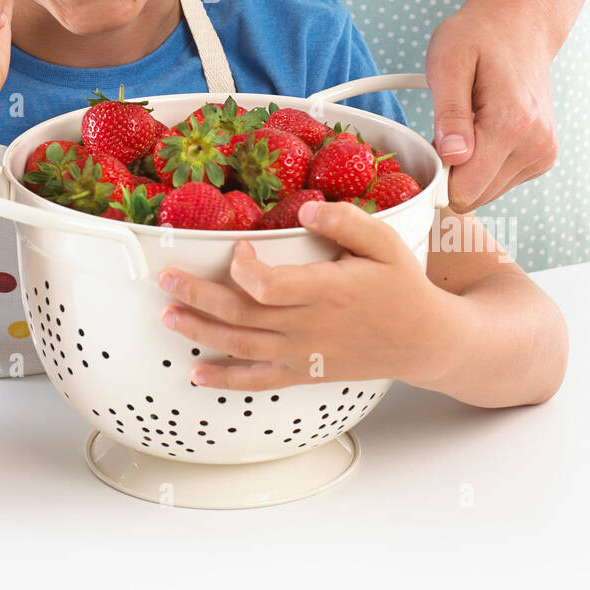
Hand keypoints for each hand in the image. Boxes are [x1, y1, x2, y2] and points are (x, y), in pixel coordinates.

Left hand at [156, 200, 455, 390]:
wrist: (425, 340)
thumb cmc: (402, 285)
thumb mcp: (384, 242)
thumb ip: (346, 221)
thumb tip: (306, 208)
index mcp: (325, 292)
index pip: (267, 286)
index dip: (242, 268)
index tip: (236, 248)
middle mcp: (308, 327)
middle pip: (241, 315)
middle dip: (197, 297)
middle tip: (165, 279)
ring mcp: (304, 354)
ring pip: (240, 347)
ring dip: (200, 333)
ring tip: (167, 317)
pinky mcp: (304, 371)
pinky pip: (258, 381)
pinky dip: (226, 380)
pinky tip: (197, 375)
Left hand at [424, 0, 557, 212]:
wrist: (520, 25)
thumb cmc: (478, 37)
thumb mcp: (448, 61)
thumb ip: (449, 112)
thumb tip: (452, 156)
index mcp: (512, 125)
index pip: (464, 190)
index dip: (436, 175)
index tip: (427, 146)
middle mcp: (536, 146)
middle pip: (475, 196)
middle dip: (451, 171)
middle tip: (445, 130)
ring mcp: (543, 154)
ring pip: (486, 193)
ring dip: (467, 168)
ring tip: (466, 126)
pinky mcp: (543, 157)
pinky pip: (499, 182)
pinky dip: (483, 165)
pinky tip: (481, 132)